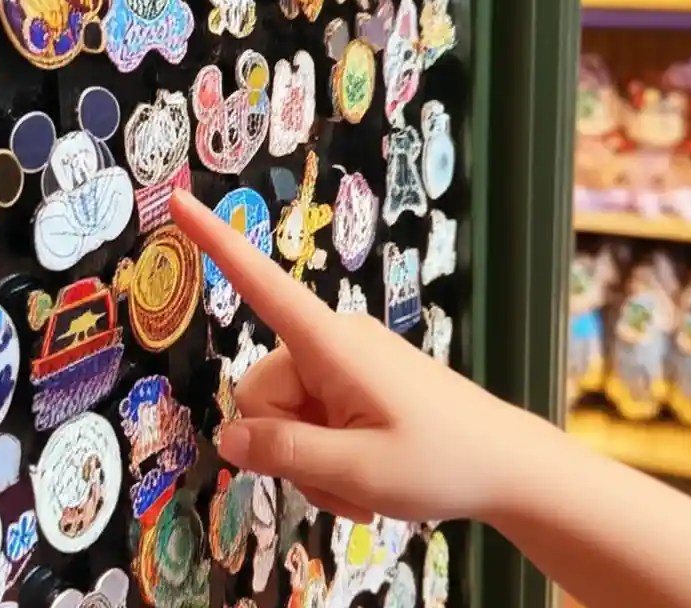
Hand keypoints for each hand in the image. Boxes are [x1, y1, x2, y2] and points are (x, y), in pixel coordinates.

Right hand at [171, 190, 541, 523]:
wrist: (512, 469)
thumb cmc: (445, 462)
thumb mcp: (358, 470)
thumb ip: (286, 452)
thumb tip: (227, 437)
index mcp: (333, 345)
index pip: (263, 285)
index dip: (217, 244)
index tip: (178, 201)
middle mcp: (333, 343)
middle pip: (262, 395)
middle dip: (287, 448)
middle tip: (340, 483)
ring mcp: (346, 364)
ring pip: (286, 419)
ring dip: (312, 463)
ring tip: (361, 489)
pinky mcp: (356, 384)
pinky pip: (313, 422)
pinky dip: (329, 459)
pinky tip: (364, 483)